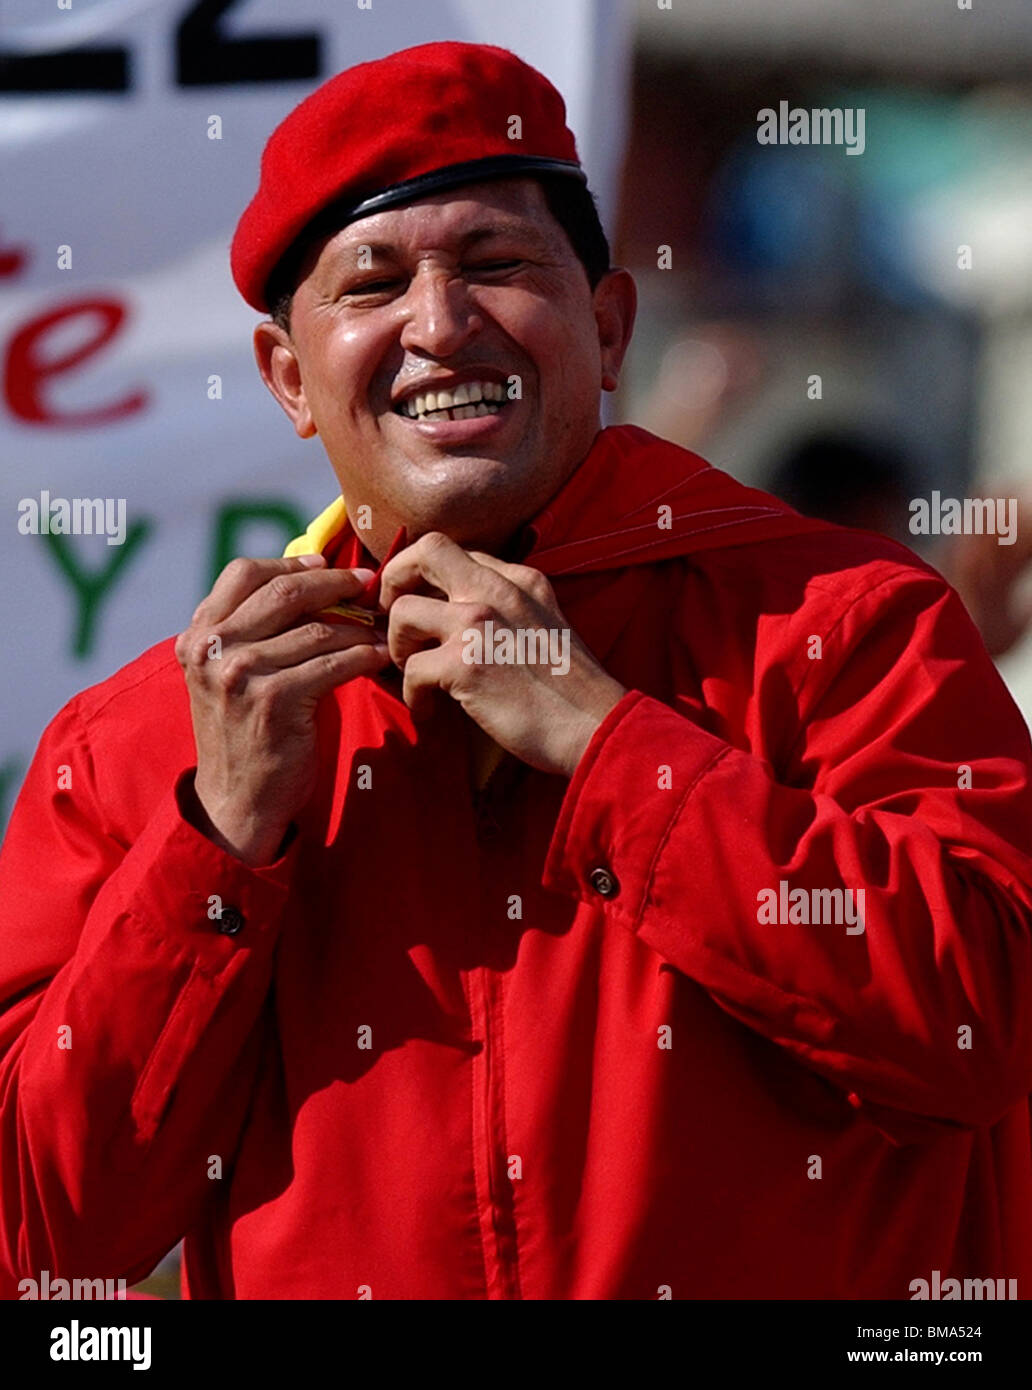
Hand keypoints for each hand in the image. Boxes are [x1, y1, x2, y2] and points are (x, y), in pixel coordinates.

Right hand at [175, 554, 390, 864]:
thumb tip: (306, 581)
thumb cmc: (242, 734)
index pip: (244, 574)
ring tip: (380, 627)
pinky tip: (380, 656)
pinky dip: (364, 655)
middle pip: (284, 592)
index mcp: (197, 635)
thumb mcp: (226, 675)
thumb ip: (248, 631)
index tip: (327, 564)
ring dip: (357, 625)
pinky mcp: (273, 701)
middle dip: (333, 583)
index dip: (291, 562)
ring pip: (316, 629)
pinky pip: (334, 662)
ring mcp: (240, 674)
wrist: (235, 801)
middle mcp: (212, 649)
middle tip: (367, 583)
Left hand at [379, 532, 626, 776]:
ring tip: (412, 672)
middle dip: (394, 580)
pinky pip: (411, 670)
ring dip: (398, 645)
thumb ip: (509, 608)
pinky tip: (429, 711)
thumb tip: (461, 615)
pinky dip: (413, 696)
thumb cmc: (572, 689)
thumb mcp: (546, 624)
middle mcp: (498, 590)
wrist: (595, 725)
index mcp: (520, 579)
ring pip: (403, 611)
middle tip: (392, 617)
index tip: (419, 601)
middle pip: (423, 551)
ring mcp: (479, 624)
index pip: (456, 552)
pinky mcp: (466, 665)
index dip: (426, 575)